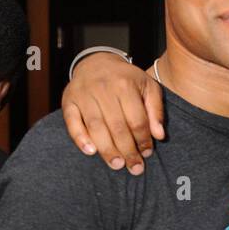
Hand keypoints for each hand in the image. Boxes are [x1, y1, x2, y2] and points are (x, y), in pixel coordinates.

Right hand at [61, 54, 164, 174]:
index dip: (143, 140)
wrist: (96, 62)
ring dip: (107, 149)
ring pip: (96, 127)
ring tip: (117, 165)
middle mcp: (103, 89)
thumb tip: (159, 136)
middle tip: (135, 167)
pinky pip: (72, 122)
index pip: (137, 120)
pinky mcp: (69, 101)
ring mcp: (84, 95)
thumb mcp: (147, 87)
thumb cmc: (126, 79)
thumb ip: (156, 111)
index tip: (147, 154)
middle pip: (117, 126)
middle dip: (128, 150)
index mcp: (125, 84)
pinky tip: (91, 152)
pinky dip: (80, 138)